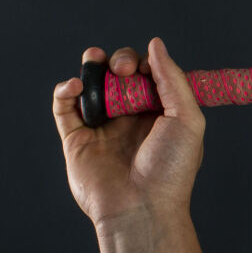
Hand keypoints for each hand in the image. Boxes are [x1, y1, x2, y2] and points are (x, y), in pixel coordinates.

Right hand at [52, 37, 205, 226]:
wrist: (142, 208)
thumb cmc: (171, 169)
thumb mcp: (187, 119)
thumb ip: (172, 79)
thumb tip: (155, 44)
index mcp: (160, 114)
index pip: (149, 75)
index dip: (146, 64)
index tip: (145, 68)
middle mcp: (131, 119)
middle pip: (120, 75)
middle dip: (121, 61)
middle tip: (124, 70)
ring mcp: (102, 128)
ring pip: (92, 85)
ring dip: (92, 65)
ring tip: (95, 59)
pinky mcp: (76, 139)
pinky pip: (64, 107)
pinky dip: (65, 90)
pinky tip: (77, 85)